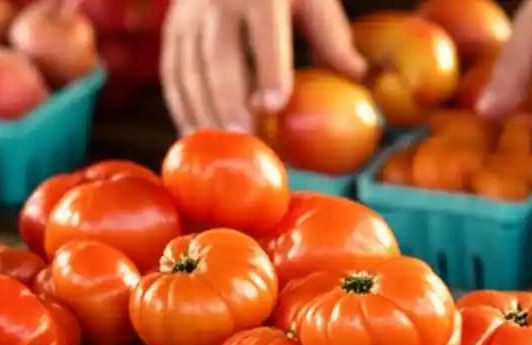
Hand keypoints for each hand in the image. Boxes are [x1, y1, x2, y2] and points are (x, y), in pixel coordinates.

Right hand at [160, 0, 366, 133]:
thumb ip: (330, 34)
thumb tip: (358, 74)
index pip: (265, 34)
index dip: (269, 69)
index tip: (274, 106)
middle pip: (219, 58)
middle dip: (228, 101)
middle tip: (241, 137)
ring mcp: (188, 14)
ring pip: (190, 69)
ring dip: (202, 110)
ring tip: (218, 144)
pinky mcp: (172, 28)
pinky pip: (173, 72)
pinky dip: (182, 106)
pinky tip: (195, 132)